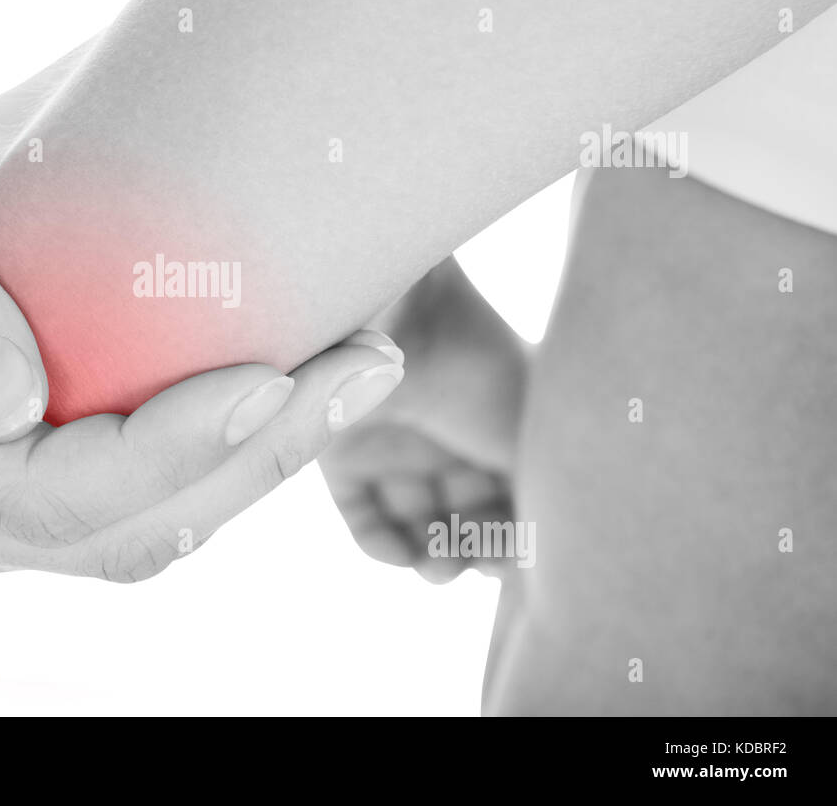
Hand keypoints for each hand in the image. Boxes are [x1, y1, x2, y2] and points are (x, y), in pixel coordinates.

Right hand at [0, 110, 405, 578]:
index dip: (157, 453)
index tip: (271, 377)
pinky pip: (136, 525)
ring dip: (254, 472)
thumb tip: (1, 409)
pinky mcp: (24, 516)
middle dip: (242, 460)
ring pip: (131, 544)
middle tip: (361, 368)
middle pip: (98, 532)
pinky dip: (224, 473)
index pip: (25, 486)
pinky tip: (298, 407)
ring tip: (357, 380)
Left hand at [320, 260, 527, 582]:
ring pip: (416, 523)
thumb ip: (542, 508)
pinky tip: (407, 555)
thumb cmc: (486, 374)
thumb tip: (541, 564)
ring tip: (443, 567)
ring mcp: (394, 443)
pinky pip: (363, 516)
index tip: (518, 559)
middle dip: (475, 549)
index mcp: (497, 423)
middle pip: (463, 516)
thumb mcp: (535, 447)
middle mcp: (446, 433)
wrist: (406, 318)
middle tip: (480, 565)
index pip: (510, 499)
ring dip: (433, 557)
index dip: (516, 538)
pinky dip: (384, 546)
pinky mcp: (341, 452)